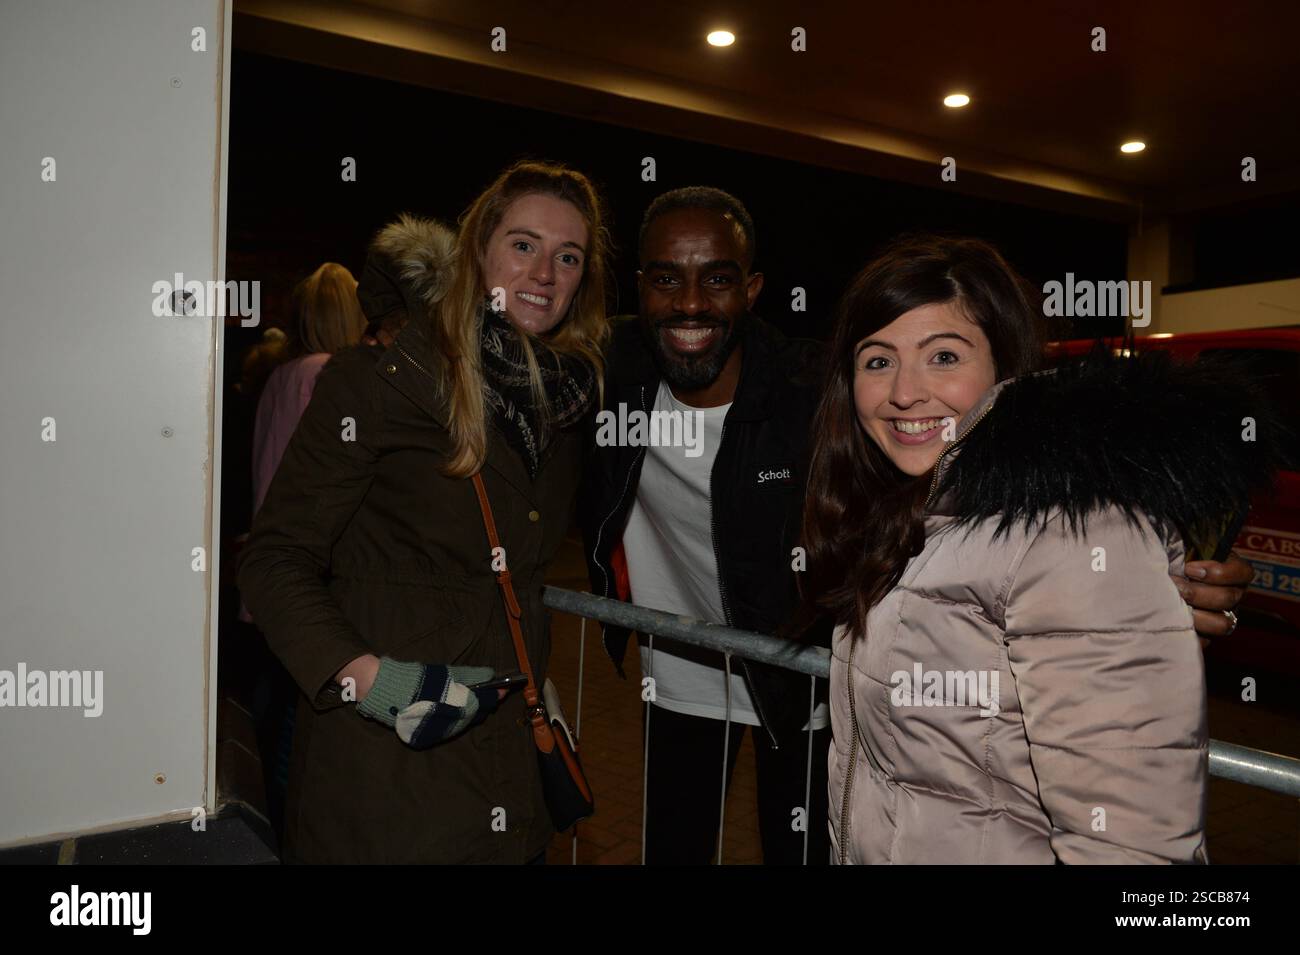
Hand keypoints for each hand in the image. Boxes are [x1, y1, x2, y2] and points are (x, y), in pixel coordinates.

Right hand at [355, 659, 501, 747]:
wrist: (385, 692)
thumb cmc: (416, 679)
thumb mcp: (444, 673)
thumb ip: (469, 675)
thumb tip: (490, 675)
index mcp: (456, 704)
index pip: (483, 700)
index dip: (495, 694)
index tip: (504, 688)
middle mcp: (449, 721)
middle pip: (476, 714)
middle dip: (485, 704)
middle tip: (493, 694)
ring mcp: (439, 731)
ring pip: (465, 724)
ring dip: (473, 713)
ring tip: (479, 702)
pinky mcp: (428, 737)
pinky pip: (450, 730)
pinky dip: (458, 721)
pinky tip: (460, 712)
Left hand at [1171, 551, 1253, 647]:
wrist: (1143, 584)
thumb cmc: (1162, 561)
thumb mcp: (1174, 545)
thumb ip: (1183, 542)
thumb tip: (1182, 548)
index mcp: (1229, 572)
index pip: (1244, 572)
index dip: (1220, 572)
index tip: (1190, 568)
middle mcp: (1229, 596)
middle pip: (1228, 599)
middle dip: (1197, 592)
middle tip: (1174, 586)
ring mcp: (1219, 618)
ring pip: (1222, 624)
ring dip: (1194, 615)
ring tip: (1171, 604)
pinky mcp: (1205, 637)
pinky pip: (1205, 642)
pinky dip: (1187, 634)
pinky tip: (1169, 622)